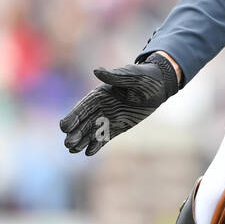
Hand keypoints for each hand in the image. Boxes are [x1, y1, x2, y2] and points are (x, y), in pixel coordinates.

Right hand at [60, 54, 180, 155]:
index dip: (73, 116)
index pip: (83, 107)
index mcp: (100, 94)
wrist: (160, 86)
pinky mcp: (118, 126)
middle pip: (83, 122)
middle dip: (75, 133)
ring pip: (91, 131)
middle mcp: (101, 107)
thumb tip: (97, 71)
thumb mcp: (131, 76)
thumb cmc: (145, 78)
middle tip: (68, 144)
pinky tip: (89, 152)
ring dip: (82, 141)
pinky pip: (105, 137)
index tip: (65, 127)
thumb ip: (114, 77)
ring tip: (73, 150)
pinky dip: (97, 144)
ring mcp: (109, 118)